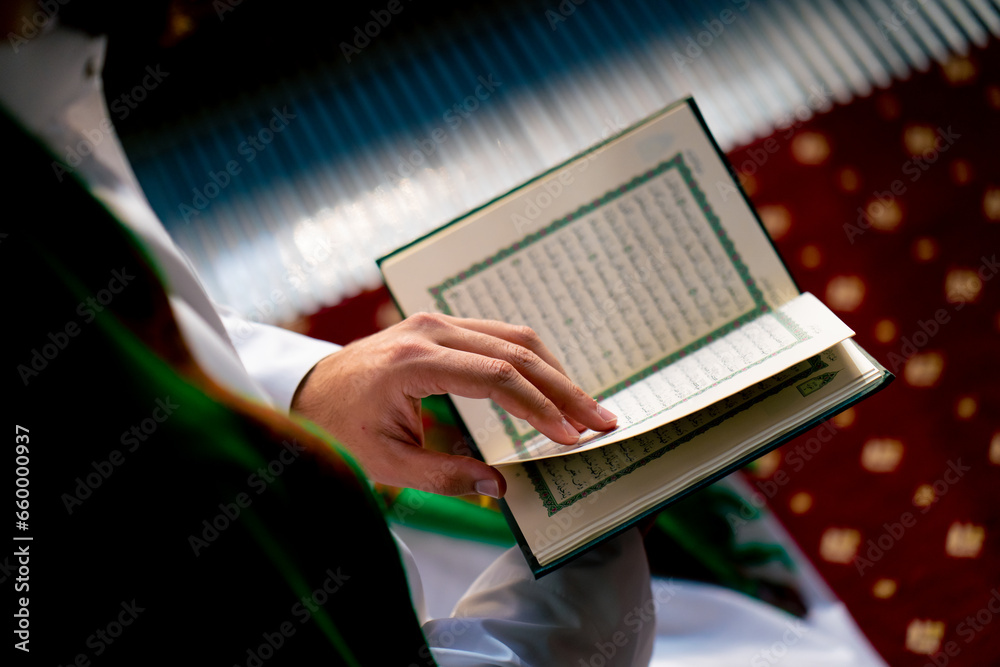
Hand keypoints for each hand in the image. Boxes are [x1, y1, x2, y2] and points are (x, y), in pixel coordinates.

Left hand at [291, 313, 616, 497]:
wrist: (309, 389)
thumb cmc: (342, 428)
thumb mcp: (385, 463)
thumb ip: (443, 475)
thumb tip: (499, 485)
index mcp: (415, 362)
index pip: (496, 377)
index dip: (539, 407)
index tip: (571, 436)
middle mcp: (431, 331)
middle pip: (516, 351)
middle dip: (563, 389)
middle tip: (602, 421)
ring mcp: (437, 321)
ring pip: (514, 336)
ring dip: (554, 371)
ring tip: (585, 408)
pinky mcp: (441, 324)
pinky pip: (498, 334)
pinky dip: (532, 360)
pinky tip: (551, 387)